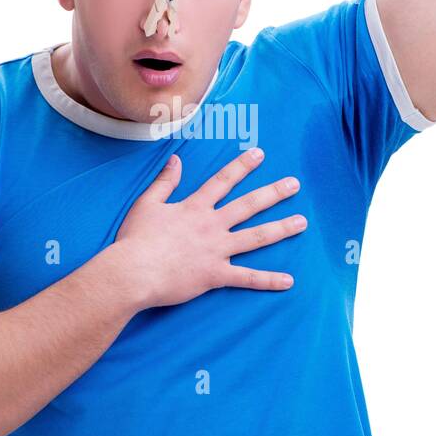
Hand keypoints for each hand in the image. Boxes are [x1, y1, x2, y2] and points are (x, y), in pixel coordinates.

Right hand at [114, 147, 305, 308]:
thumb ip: (164, 181)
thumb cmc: (136, 239)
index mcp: (195, 207)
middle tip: (295, 184)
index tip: (260, 154)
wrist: (133, 272)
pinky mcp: (216, 275)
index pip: (223, 181)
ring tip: (302, 222)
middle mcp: (211, 225)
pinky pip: (247, 278)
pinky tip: (289, 281)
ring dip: (281, 229)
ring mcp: (217, 250)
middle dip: (273, 193)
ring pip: (256, 237)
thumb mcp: (147, 204)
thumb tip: (175, 159)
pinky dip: (268, 280)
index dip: (242, 166)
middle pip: (249, 205)